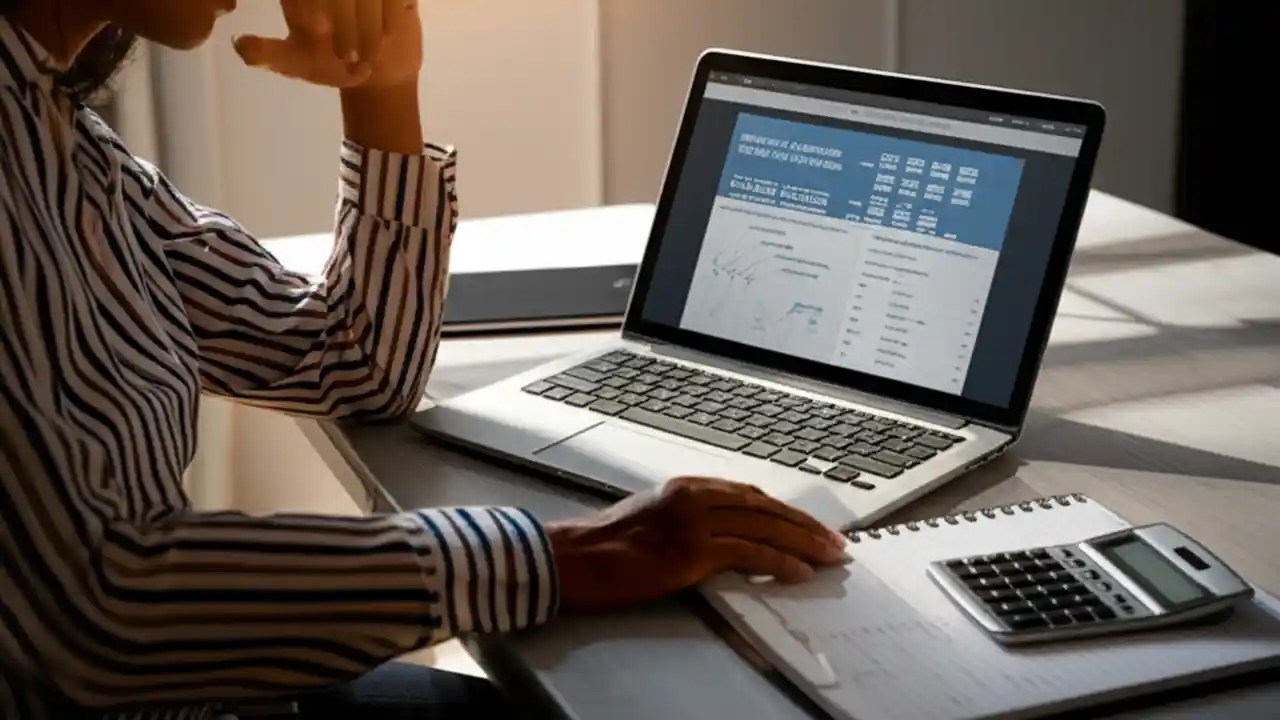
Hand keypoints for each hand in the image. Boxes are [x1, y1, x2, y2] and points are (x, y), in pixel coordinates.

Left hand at [233, 0, 422, 88]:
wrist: (379, 72)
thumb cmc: (333, 63)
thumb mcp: (296, 61)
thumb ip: (267, 53)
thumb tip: (238, 43)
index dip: (309, 8)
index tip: (314, 29)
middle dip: (343, 22)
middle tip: (345, 56)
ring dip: (368, 25)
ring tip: (368, 56)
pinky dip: (391, 15)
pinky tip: (389, 34)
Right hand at [548, 476, 849, 613]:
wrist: (574, 558)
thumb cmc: (606, 546)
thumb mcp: (653, 519)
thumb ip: (690, 520)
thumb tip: (726, 536)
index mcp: (687, 486)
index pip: (750, 495)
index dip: (784, 511)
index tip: (809, 526)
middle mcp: (694, 496)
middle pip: (764, 507)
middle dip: (804, 525)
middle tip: (833, 542)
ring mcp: (694, 522)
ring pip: (764, 526)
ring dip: (802, 542)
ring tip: (828, 557)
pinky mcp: (692, 550)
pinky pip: (748, 553)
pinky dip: (779, 561)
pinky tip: (799, 571)